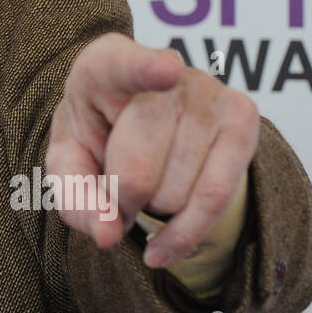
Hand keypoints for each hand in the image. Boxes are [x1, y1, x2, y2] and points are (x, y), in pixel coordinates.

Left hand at [44, 32, 259, 268]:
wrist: (136, 130)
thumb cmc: (95, 140)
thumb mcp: (68, 166)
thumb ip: (77, 199)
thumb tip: (108, 234)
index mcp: (105, 65)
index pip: (124, 66)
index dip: (145, 70)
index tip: (165, 71)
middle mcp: (165, 68)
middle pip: (139, 169)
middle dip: (120, 201)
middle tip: (113, 191)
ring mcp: (210, 92)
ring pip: (177, 192)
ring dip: (152, 211)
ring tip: (144, 187)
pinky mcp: (243, 120)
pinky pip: (217, 199)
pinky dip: (185, 234)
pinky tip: (162, 247)